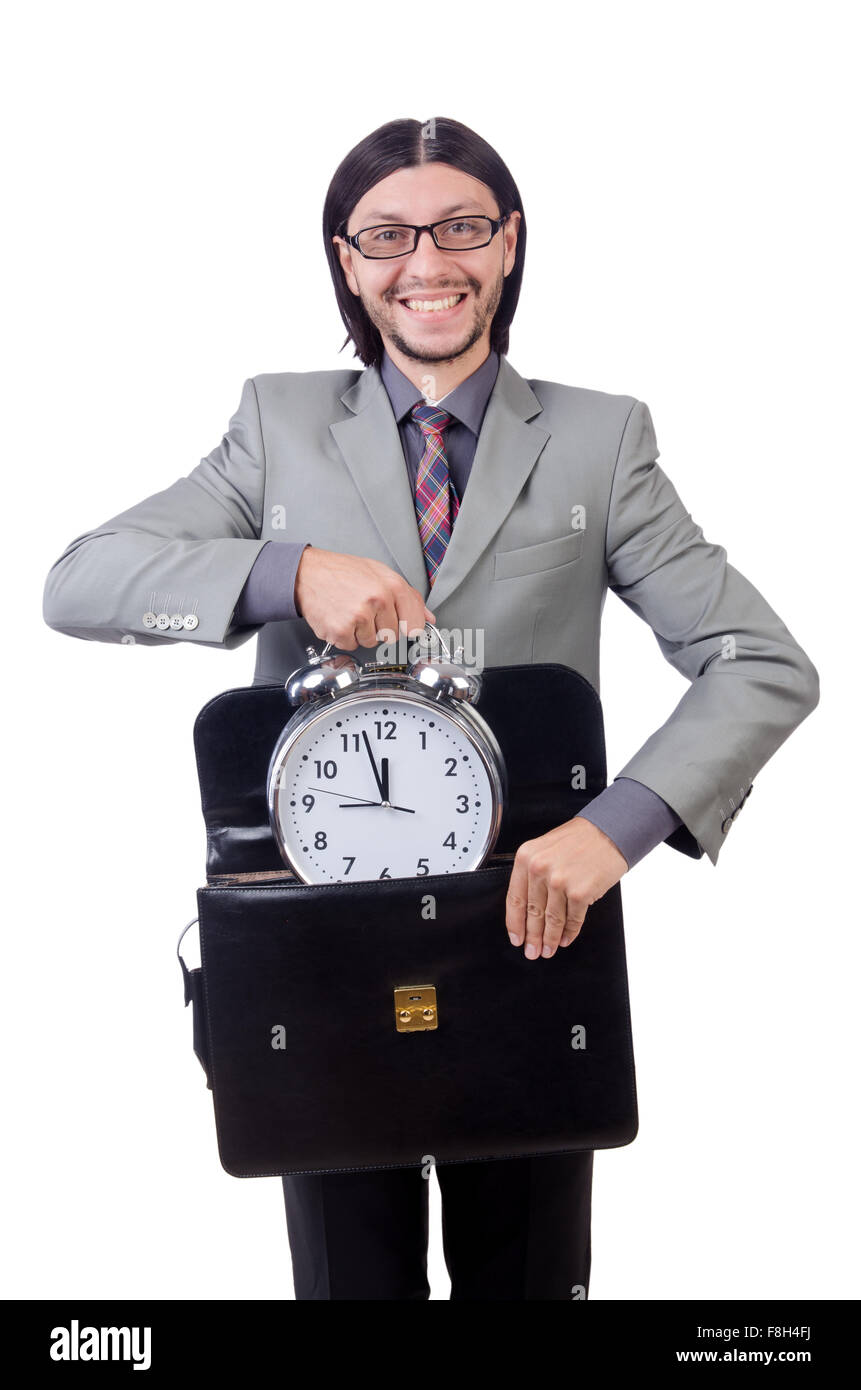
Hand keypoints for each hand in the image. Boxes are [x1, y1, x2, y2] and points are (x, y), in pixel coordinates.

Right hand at [295, 547, 434, 649]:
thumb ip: (408, 596)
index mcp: (392, 586)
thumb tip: (428, 617)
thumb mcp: (380, 574)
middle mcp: (378, 600)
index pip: (415, 624)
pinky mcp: (341, 631)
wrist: (307, 573)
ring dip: (361, 632)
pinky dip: (345, 636)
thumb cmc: (342, 572)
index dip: (408, 626)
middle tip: (365, 609)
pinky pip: (352, 645)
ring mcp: (360, 617)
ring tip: (350, 611)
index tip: (401, 624)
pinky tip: (340, 618)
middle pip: (393, 635)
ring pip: (372, 641)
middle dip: (380, 626)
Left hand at [505, 817, 628, 959]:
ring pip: (551, 920)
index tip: (516, 937)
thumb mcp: (547, 847)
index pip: (515, 898)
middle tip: (532, 951)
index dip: (514, 923)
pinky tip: (566, 939)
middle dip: (532, 937)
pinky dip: (569, 933)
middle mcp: (540, 869)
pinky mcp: (580, 892)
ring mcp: (559, 882)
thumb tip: (529, 906)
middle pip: (532, 912)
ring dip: (550, 939)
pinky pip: (572, 919)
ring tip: (548, 950)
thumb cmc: (582, 838)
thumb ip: (534, 872)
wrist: (611, 830)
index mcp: (527, 856)